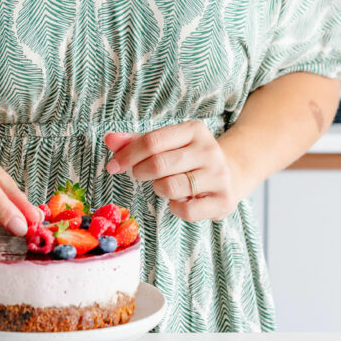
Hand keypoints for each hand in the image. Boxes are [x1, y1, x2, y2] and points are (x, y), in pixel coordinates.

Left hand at [104, 120, 239, 221]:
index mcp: (194, 130)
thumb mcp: (166, 143)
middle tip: (138, 175)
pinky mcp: (223, 200)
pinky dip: (174, 207)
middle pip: (159, 164)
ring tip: (164, 184)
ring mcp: (219, 176)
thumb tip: (110, 139)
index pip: (152, 141)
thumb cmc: (188, 157)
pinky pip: (185, 210)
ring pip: (170, 187)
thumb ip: (136, 141)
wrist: (231, 172)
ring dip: (158, 189)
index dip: (127, 155)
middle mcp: (209, 150)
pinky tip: (178, 200)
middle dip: (140, 172)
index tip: (113, 166)